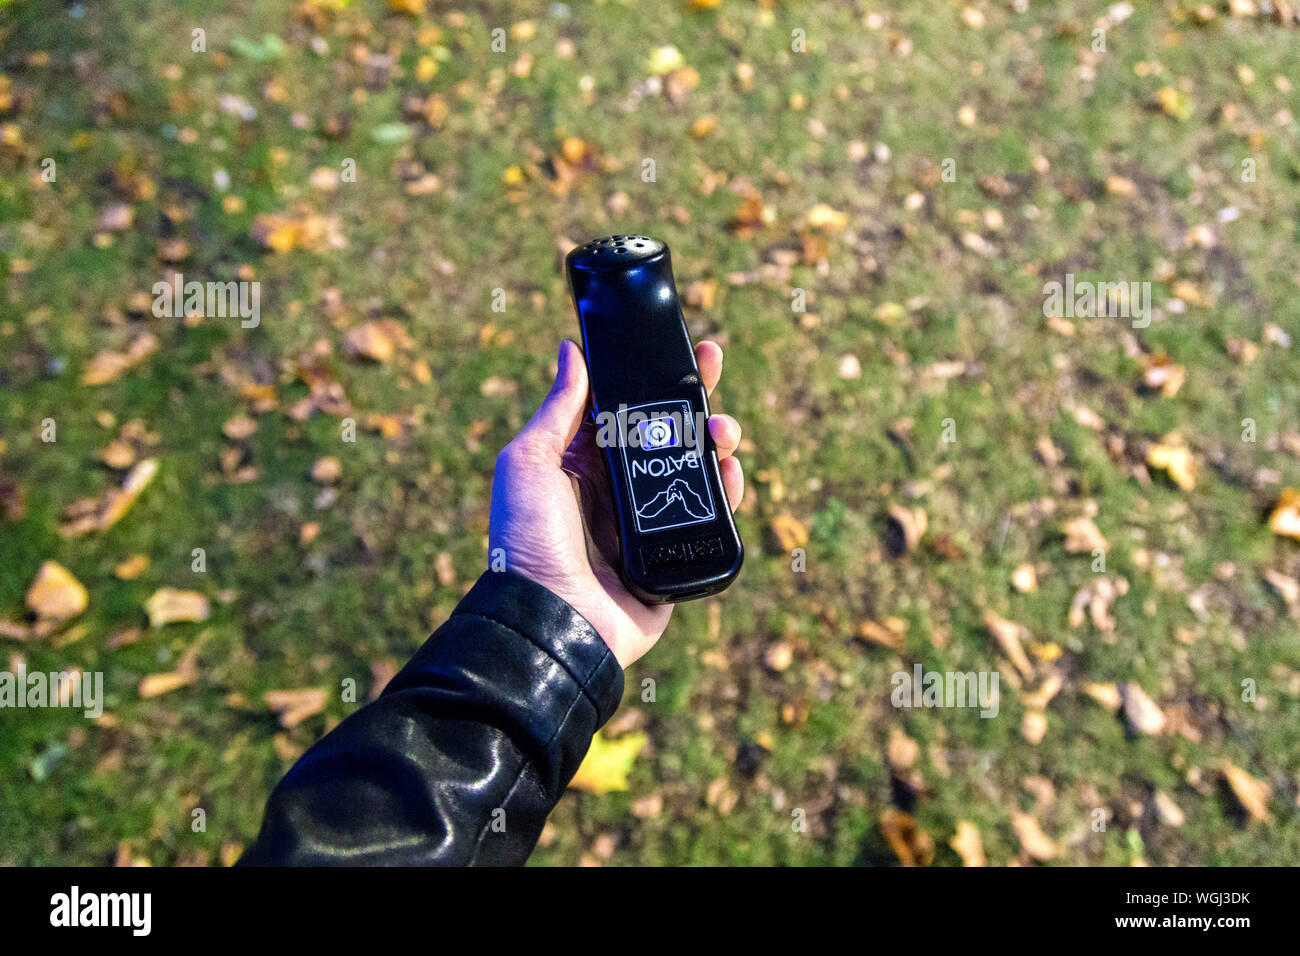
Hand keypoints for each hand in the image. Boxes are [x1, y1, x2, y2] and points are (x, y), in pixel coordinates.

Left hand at [489, 339, 743, 668]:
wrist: (554, 620)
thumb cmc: (527, 541)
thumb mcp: (530, 463)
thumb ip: (559, 409)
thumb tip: (572, 351)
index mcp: (585, 463)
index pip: (629, 408)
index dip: (657, 378)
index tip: (686, 350)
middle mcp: (620, 489)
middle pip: (670, 434)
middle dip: (697, 399)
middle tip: (715, 370)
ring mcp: (651, 522)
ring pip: (698, 469)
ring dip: (717, 440)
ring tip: (722, 430)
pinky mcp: (676, 554)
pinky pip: (711, 516)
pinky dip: (727, 491)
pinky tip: (730, 471)